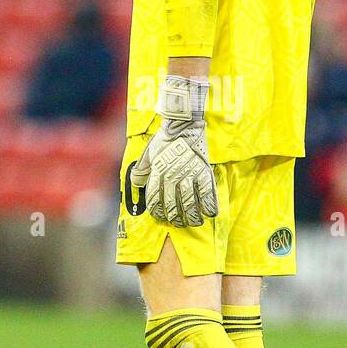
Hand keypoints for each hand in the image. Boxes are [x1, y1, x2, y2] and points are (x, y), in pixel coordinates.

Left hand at [130, 75, 218, 226]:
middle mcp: (172, 176)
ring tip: (194, 222)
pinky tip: (210, 214)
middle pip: (173, 205)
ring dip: (192, 217)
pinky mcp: (204, 171)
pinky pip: (208, 193)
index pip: (155, 199)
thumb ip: (141, 170)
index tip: (161, 218)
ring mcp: (189, 174)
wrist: (183, 124)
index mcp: (158, 173)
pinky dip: (209, 205)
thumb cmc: (164, 139)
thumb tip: (136, 184)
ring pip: (190, 203)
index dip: (158, 212)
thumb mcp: (148, 153)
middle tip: (178, 223)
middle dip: (175, 218)